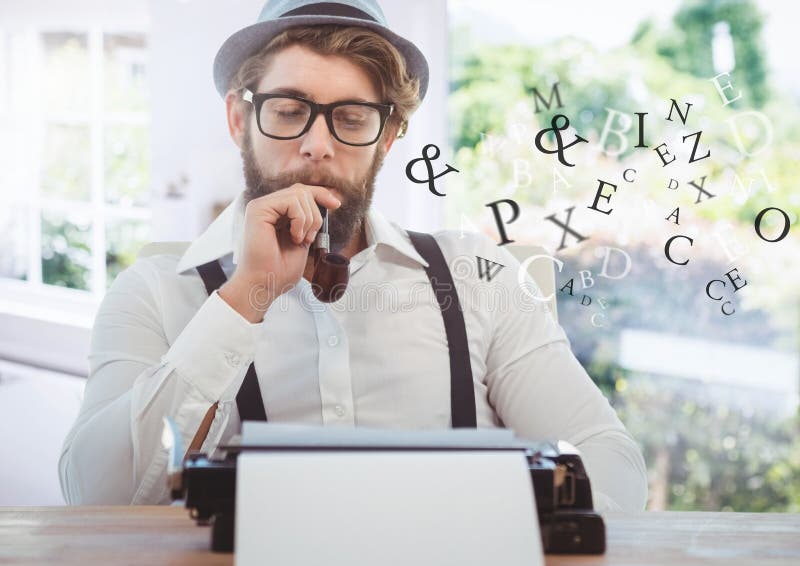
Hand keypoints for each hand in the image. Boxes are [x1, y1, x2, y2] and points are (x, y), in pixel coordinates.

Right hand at [218, 184, 340, 321]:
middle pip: (302, 191)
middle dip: (315, 214)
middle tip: (309, 238)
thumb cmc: (280, 270)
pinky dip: (300, 220)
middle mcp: (266, 206)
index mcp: (275, 213)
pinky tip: (294, 237)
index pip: (301, 192)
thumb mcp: (303, 239)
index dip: (321, 194)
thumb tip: (328, 202)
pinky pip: (291, 201)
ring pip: (299, 194)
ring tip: (300, 240)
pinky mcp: (258, 209)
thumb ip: (309, 220)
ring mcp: (261, 206)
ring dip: (308, 220)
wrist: (266, 284)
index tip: (336, 205)